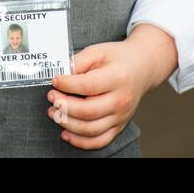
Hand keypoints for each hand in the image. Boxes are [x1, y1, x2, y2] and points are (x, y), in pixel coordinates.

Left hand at [47, 26, 175, 149]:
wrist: (142, 68)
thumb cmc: (118, 59)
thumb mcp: (98, 51)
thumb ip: (78, 61)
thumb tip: (60, 74)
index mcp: (117, 78)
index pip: (88, 86)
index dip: (67, 84)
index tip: (55, 80)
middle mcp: (121, 100)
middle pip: (88, 111)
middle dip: (64, 106)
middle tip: (51, 97)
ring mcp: (121, 116)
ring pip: (91, 129)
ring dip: (67, 124)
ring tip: (54, 112)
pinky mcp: (119, 126)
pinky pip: (100, 141)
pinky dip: (81, 141)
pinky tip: (66, 133)